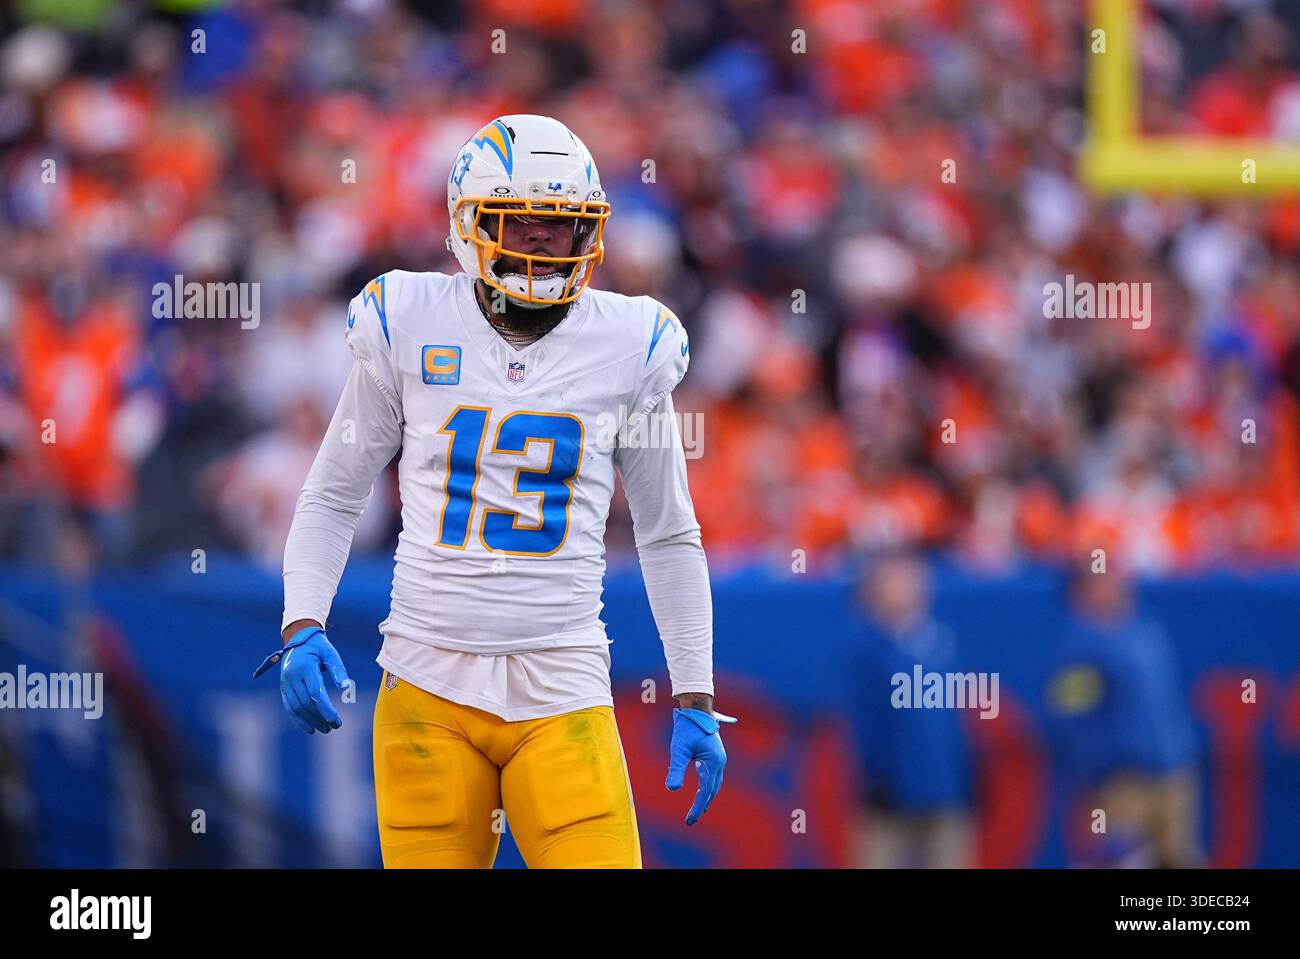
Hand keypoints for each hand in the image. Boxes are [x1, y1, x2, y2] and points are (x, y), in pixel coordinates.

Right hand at [254, 626, 349, 734]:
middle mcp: (292, 677)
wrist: (298, 638)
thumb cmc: (319, 647)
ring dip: (311, 721)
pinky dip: (299, 719)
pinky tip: (310, 728)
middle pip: (306, 703)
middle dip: (320, 717)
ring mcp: (285, 683)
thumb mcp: (331, 654)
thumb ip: (338, 670)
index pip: (315, 693)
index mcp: (305, 667)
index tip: (336, 720)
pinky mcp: (284, 688)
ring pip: (296, 707)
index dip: (326, 709)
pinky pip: (289, 707)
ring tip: (325, 729)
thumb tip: (346, 688)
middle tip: (335, 726)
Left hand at [665, 707, 737, 825]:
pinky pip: (713, 777)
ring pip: (715, 784)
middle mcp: (720, 762)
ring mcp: (719, 759)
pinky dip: (708, 788)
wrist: (696, 709)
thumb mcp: (678, 749)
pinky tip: (702, 792)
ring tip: (698, 811)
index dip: (697, 807)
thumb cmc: (687, 727)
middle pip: (712, 790)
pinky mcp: (715, 756)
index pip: (706, 791)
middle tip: (690, 821)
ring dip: (707, 798)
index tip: (689, 821)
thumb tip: (672, 789)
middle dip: (702, 806)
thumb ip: (676, 769)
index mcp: (714, 761)